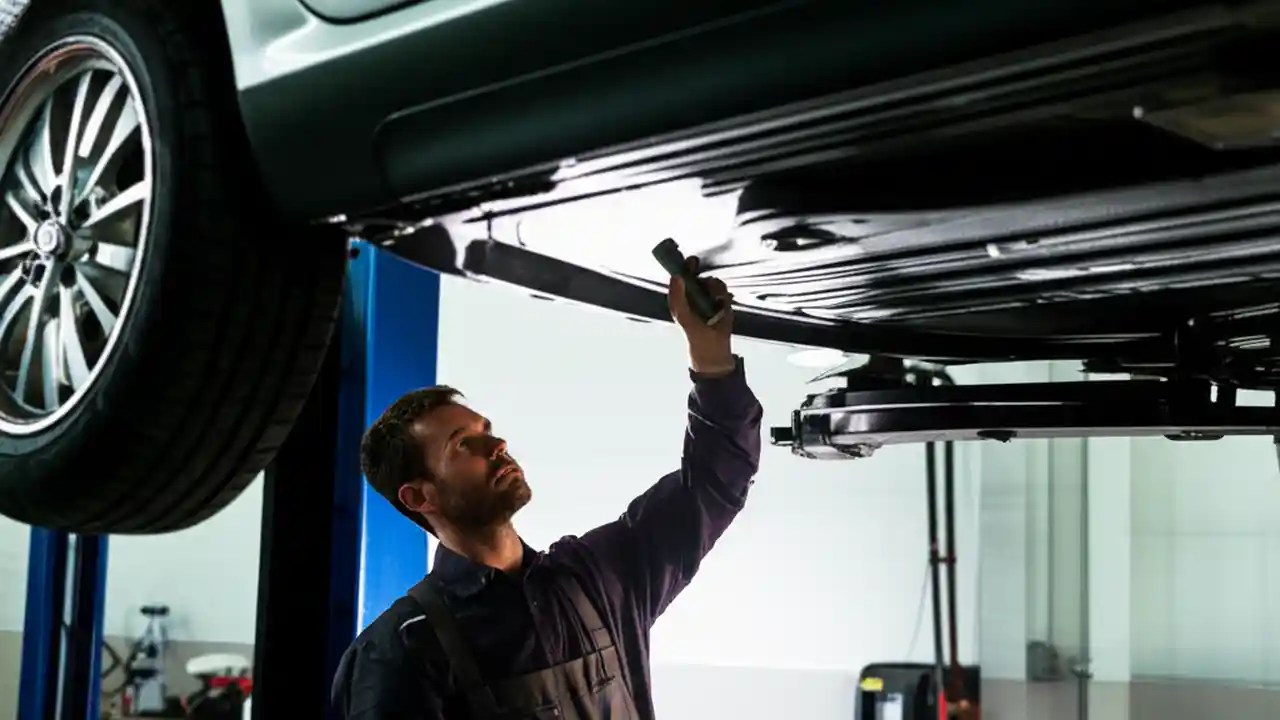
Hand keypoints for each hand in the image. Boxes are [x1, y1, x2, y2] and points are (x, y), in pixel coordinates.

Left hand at [668, 256, 734, 374]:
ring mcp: (710, 296)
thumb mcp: (680, 313)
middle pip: (698, 274)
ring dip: (714, 287)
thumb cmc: (692, 329)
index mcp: (683, 294)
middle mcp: (696, 292)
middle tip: (698, 266)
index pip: (683, 275)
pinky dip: (724, 295)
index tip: (689, 261)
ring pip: (713, 282)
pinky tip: (722, 304)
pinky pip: (725, 291)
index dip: (685, 266)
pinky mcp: (724, 301)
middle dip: (698, 269)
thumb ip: (677, 296)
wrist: (711, 344)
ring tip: (714, 299)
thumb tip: (676, 276)